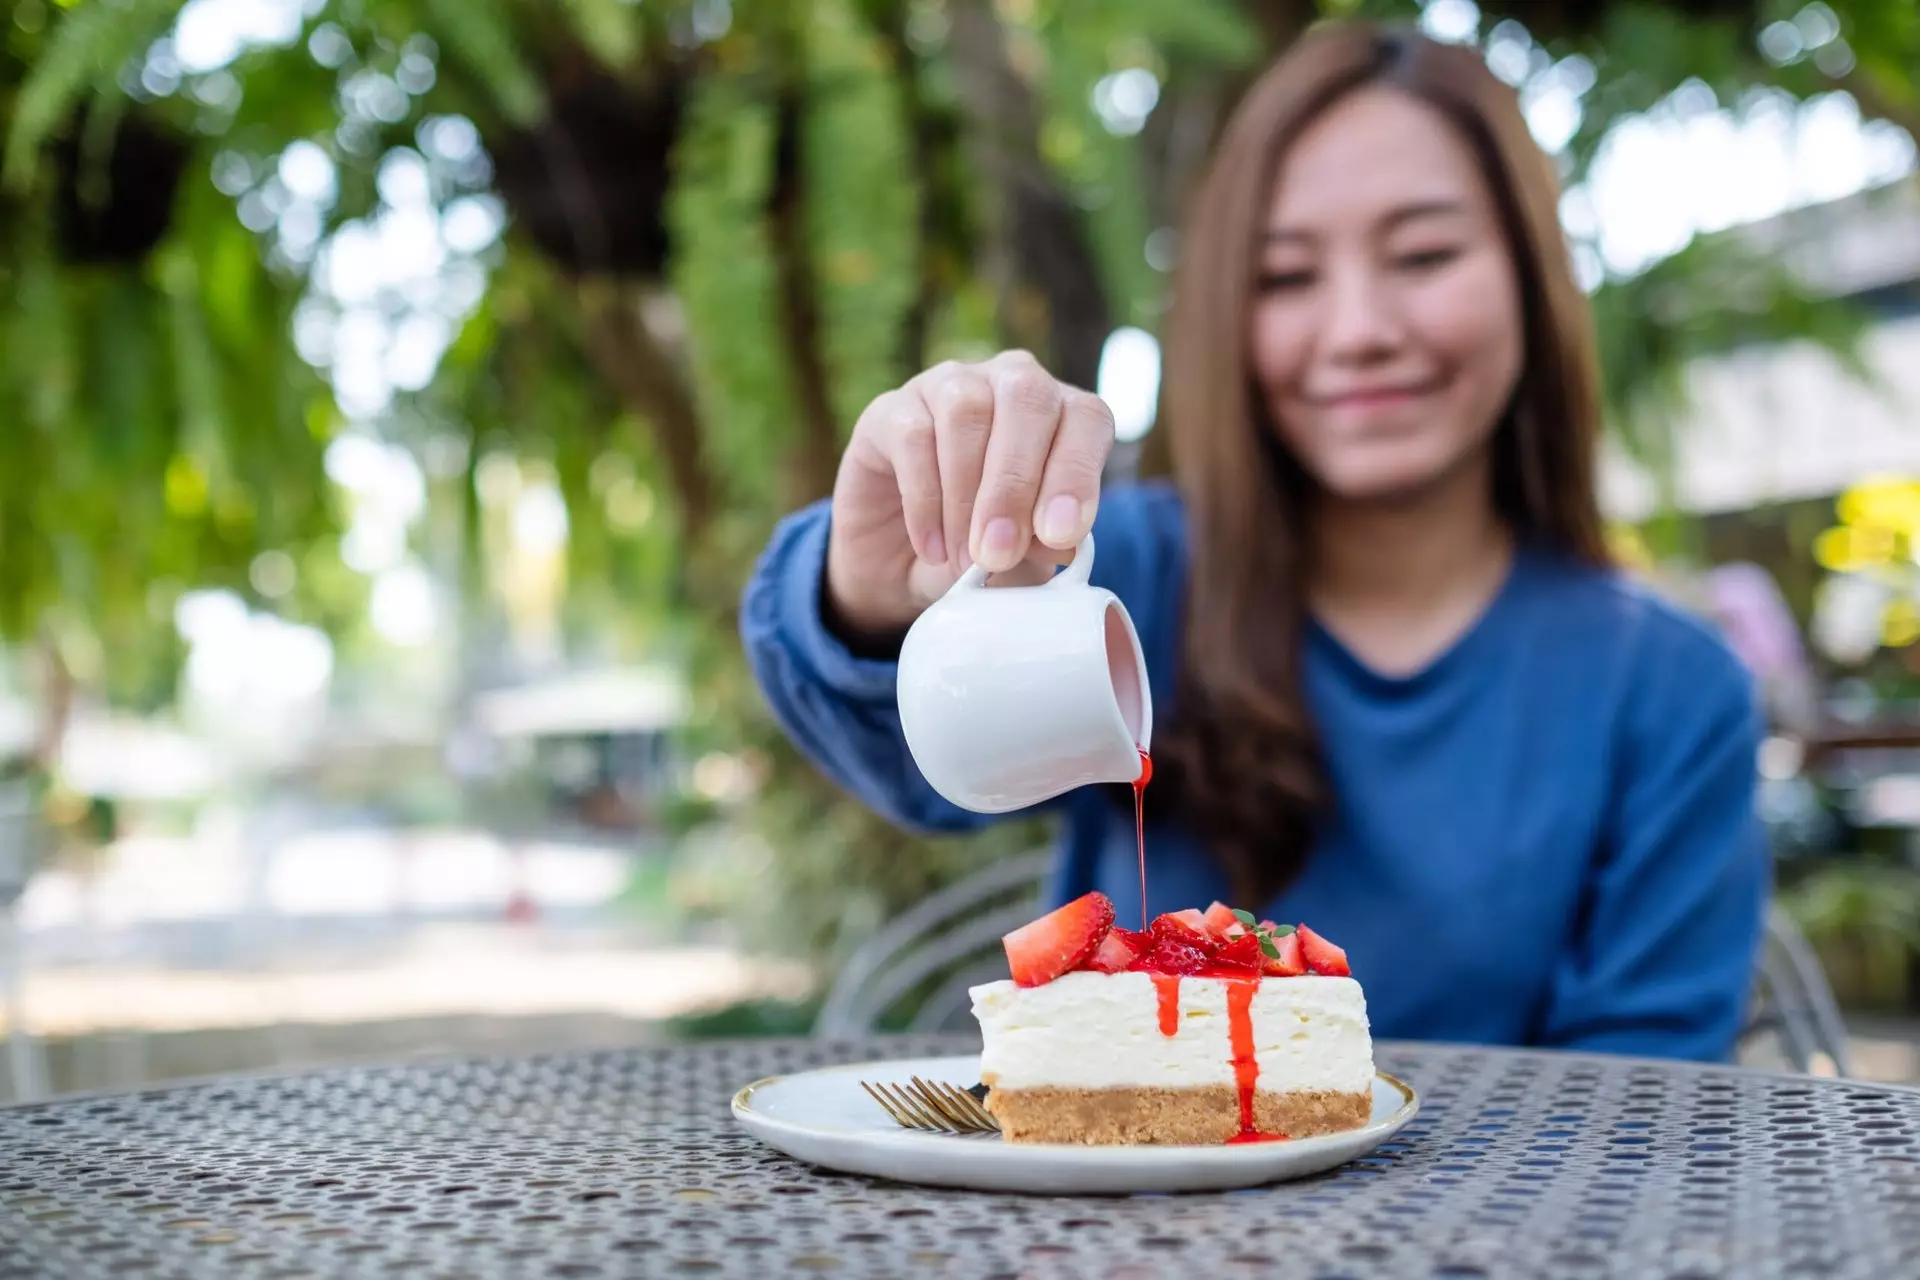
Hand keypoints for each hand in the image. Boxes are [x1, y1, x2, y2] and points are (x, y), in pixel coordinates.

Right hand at [824, 350, 1115, 639]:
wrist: (902, 562)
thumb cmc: (980, 548)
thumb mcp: (1022, 558)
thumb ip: (1042, 544)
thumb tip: (1057, 540)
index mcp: (1062, 413)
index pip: (1086, 418)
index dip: (1077, 473)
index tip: (1060, 534)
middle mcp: (1010, 383)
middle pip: (1026, 399)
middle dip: (1014, 485)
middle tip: (999, 553)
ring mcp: (949, 386)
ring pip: (966, 412)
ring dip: (966, 496)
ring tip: (963, 559)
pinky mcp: (892, 409)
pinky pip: (912, 435)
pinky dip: (924, 500)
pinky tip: (932, 546)